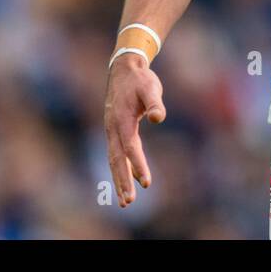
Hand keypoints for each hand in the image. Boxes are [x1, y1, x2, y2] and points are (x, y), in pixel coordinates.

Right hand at [104, 54, 166, 207]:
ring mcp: (111, 130)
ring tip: (125, 201)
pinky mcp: (115, 131)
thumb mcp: (150, 87)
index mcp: (122, 119)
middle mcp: (113, 128)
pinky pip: (116, 154)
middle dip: (122, 181)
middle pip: (117, 159)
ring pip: (114, 159)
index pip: (130, 147)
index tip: (146, 182)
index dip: (138, 164)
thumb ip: (155, 102)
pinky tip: (127, 181)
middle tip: (128, 202)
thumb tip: (159, 118)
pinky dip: (121, 169)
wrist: (124, 69)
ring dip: (119, 180)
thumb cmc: (140, 79)